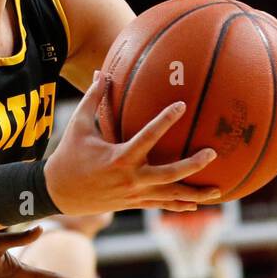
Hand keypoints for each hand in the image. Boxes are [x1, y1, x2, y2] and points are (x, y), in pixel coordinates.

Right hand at [44, 71, 219, 216]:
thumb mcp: (77, 126)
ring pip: (169, 196)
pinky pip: (161, 205)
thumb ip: (92, 99)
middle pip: (169, 175)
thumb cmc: (68, 156)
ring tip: (219, 190)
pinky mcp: (133, 204)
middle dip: (192, 166)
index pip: (147, 137)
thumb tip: (103, 73)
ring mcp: (133, 195)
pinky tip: (196, 203)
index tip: (182, 105)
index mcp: (118, 158)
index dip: (165, 120)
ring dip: (195, 194)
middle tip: (212, 154)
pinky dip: (179, 204)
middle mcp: (130, 179)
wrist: (58, 193)